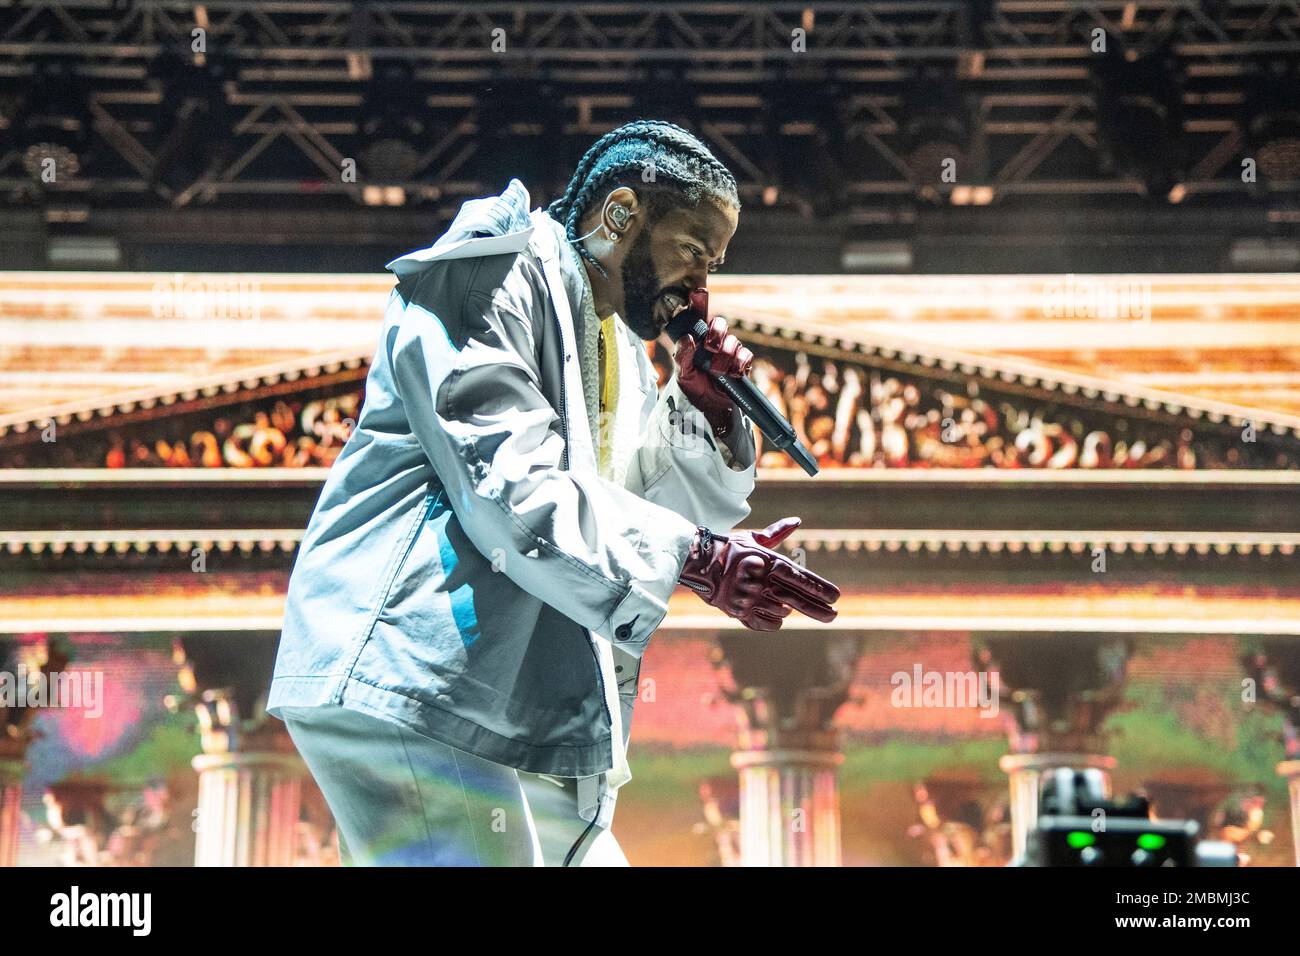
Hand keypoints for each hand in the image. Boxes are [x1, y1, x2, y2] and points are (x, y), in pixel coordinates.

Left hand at [674, 308, 753, 434]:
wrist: (710, 411)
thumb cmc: (693, 390)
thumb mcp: (683, 375)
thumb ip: (683, 356)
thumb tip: (688, 338)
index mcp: (697, 340)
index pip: (699, 316)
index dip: (699, 301)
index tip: (697, 292)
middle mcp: (714, 342)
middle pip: (720, 324)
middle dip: (716, 334)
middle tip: (710, 347)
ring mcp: (729, 353)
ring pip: (733, 341)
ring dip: (725, 356)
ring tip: (718, 372)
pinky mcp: (742, 365)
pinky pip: (746, 356)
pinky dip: (740, 363)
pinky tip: (734, 373)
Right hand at [678, 517, 840, 630]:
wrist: (697, 563)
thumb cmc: (728, 549)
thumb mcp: (752, 538)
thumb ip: (777, 533)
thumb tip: (797, 520)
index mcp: (766, 561)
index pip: (798, 577)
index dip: (818, 588)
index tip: (836, 596)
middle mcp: (759, 581)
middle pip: (795, 599)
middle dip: (818, 609)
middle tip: (834, 615)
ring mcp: (749, 598)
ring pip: (781, 612)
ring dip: (785, 609)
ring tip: (776, 598)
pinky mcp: (739, 612)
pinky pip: (767, 623)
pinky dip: (773, 620)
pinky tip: (773, 611)